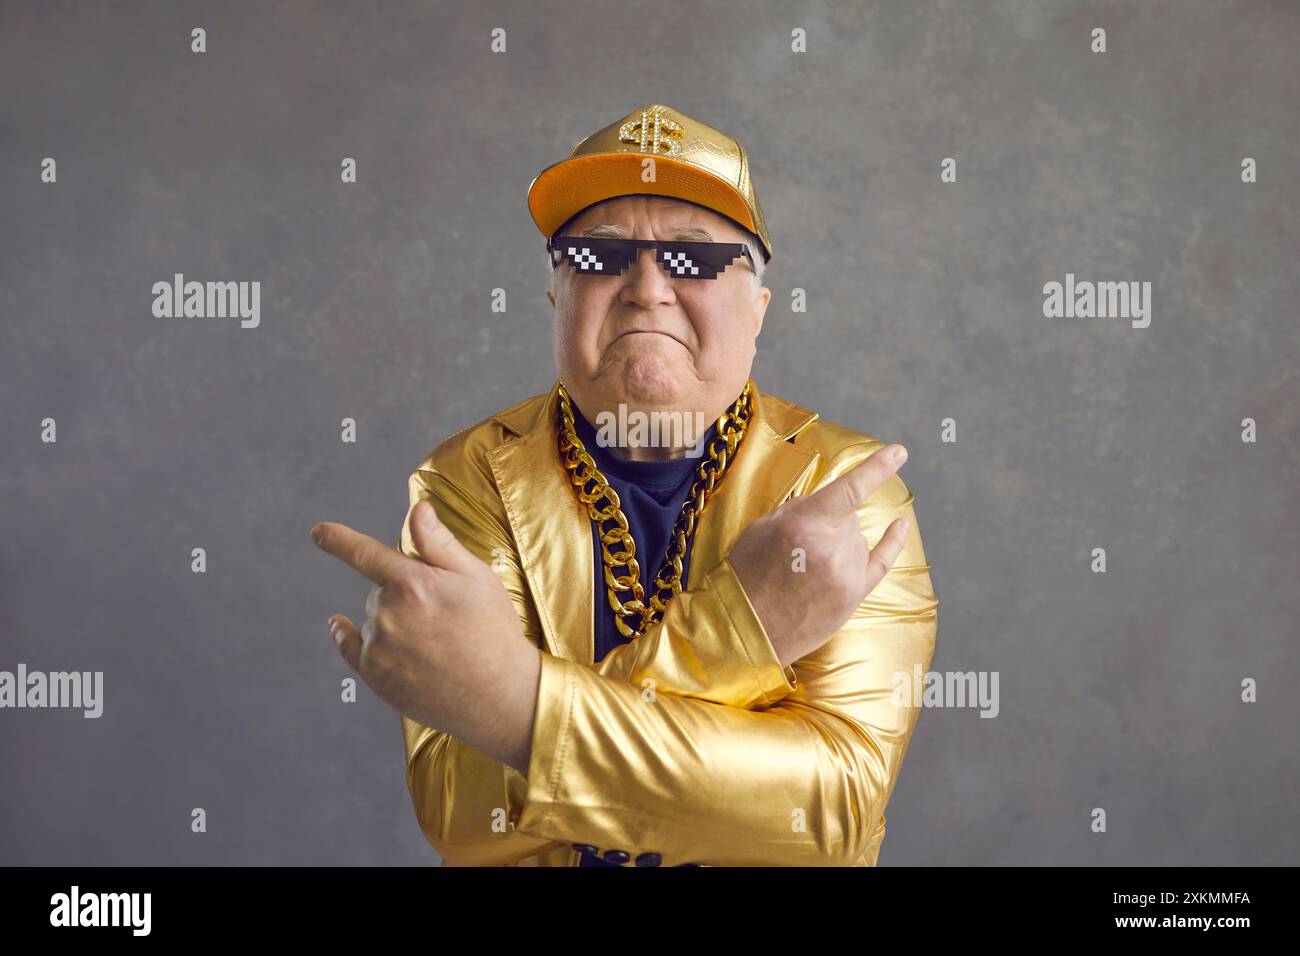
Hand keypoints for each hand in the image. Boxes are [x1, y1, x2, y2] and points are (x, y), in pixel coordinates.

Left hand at [310, 500, 539, 768]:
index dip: (338, 540)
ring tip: (434, 642)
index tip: (318, 532)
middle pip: (380, 591)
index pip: (365, 554)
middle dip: (403, 593)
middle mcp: (388, 614)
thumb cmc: (493, 631)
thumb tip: (418, 509)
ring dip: (392, 621)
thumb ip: (440, 544)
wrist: (499, 696)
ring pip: (372, 620)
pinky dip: (347, 635)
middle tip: (443, 615)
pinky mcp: (375, 677)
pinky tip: (340, 626)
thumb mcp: (477, 578)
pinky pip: (351, 647)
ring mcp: (379, 648)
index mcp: (413, 583)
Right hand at [727, 443, 911, 668]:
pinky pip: (882, 562)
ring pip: (857, 539)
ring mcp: (846, 574)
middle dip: (827, 523)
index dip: (877, 467)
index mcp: (803, 525)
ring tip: (806, 569)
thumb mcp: (760, 529)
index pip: (850, 489)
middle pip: (847, 517)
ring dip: (838, 543)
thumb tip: (828, 500)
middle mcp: (831, 548)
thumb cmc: (746, 575)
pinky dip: (892, 542)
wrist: (746, 630)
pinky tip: (900, 525)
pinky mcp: (854, 596)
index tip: (899, 452)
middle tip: (795, 548)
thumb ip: (798, 509)